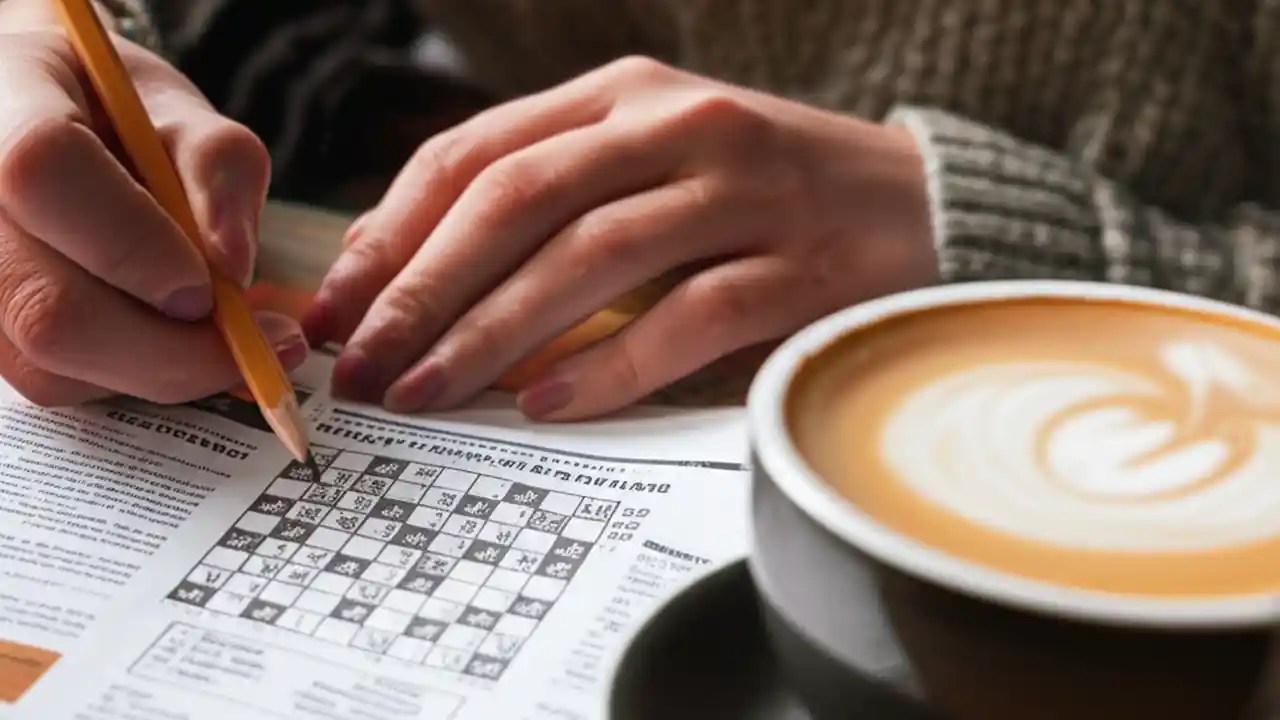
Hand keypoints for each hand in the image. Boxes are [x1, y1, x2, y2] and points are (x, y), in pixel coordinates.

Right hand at [0, 0, 304, 406]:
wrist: (48, 124)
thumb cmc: (113, 110)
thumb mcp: (179, 110)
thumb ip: (217, 167)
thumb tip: (232, 264)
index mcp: (5, 101)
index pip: (45, 173)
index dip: (135, 244)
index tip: (211, 287)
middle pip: (44, 305)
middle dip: (169, 348)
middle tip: (253, 343)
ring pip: (50, 362)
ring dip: (160, 367)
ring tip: (226, 335)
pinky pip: (55, 381)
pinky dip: (132, 374)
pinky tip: (172, 341)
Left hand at [306, 56, 935, 419]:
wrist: (916, 202)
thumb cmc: (758, 192)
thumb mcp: (649, 162)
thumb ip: (550, 200)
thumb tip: (416, 279)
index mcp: (622, 95)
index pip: (474, 153)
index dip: (392, 233)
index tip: (335, 309)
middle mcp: (676, 124)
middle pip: (518, 200)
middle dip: (423, 290)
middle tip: (362, 368)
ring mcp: (742, 189)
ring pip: (591, 255)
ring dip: (493, 332)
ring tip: (427, 395)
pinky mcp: (797, 263)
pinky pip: (686, 316)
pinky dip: (609, 364)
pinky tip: (547, 405)